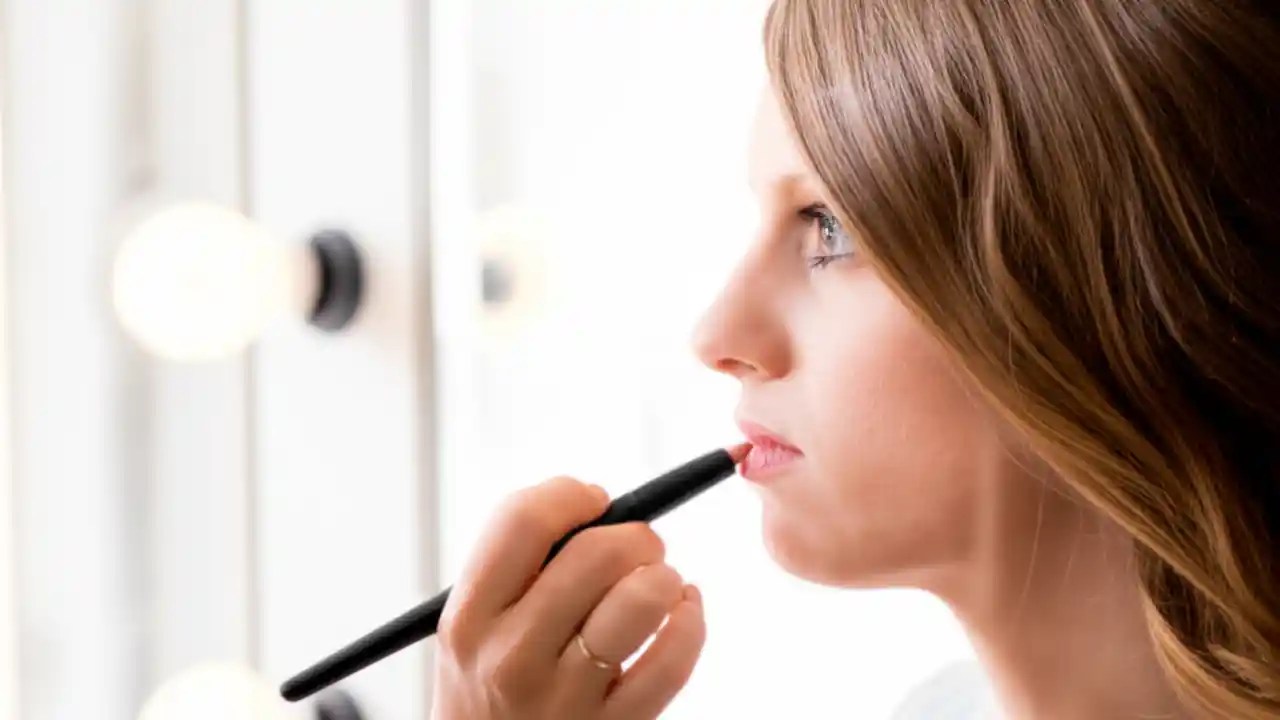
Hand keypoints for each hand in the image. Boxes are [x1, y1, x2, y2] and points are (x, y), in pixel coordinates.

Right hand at [431, 476, 705, 719]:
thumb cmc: (492, 689)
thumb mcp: (475, 630)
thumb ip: (518, 568)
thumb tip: (598, 508)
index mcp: (470, 617)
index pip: (523, 521)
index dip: (570, 494)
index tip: (592, 501)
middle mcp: (512, 656)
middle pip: (595, 553)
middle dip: (634, 535)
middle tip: (639, 545)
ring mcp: (565, 697)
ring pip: (641, 599)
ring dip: (665, 577)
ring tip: (659, 582)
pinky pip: (674, 658)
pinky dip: (691, 620)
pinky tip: (682, 612)